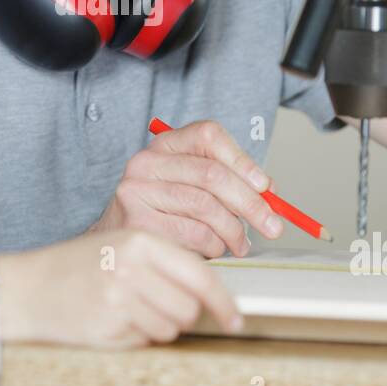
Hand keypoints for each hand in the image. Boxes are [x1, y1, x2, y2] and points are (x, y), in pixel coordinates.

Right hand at [0, 228, 242, 348]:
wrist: (29, 287)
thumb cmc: (78, 266)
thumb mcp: (123, 246)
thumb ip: (165, 259)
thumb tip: (210, 286)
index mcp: (140, 240)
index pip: (199, 274)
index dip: (223, 301)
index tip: (234, 318)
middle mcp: (131, 268)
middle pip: (190, 307)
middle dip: (184, 313)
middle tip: (160, 305)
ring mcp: (119, 299)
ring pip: (171, 327)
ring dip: (160, 325)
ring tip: (132, 309)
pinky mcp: (108, 326)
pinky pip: (146, 340)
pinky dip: (138, 336)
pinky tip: (116, 320)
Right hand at [89, 119, 282, 257]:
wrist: (114, 244)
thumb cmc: (159, 214)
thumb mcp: (188, 186)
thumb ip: (226, 182)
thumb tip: (268, 191)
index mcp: (163, 145)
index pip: (208, 135)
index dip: (243, 160)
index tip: (266, 186)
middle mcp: (146, 162)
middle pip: (212, 174)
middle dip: (251, 204)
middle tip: (272, 225)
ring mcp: (137, 191)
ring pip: (206, 207)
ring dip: (233, 231)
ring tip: (239, 243)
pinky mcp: (137, 222)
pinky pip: (194, 233)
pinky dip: (214, 246)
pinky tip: (214, 250)